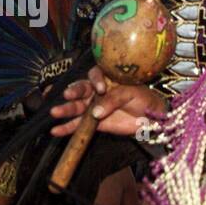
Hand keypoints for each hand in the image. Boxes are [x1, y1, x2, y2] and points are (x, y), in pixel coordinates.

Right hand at [49, 66, 167, 137]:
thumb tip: (95, 113)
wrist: (150, 118)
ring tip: (55, 112)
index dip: (95, 80)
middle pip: (81, 89)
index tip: (100, 89)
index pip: (94, 74)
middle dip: (73, 92)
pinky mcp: (94, 123)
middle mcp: (96, 91)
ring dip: (65, 110)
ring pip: (77, 107)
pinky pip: (78, 125)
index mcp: (106, 78)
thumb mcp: (131, 93)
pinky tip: (55, 130)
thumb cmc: (143, 98)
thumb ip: (113, 99)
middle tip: (67, 95)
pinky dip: (67, 128)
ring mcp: (93, 107)